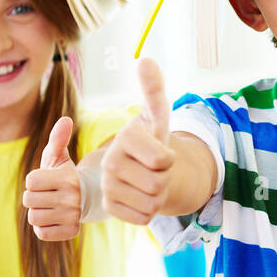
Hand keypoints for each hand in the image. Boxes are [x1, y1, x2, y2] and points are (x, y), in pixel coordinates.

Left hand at [23, 116, 79, 240]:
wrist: (89, 198)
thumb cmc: (67, 175)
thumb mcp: (60, 156)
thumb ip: (58, 138)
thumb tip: (65, 119)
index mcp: (69, 178)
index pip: (30, 182)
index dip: (34, 180)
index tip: (46, 180)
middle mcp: (73, 198)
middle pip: (29, 201)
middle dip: (34, 196)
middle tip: (47, 194)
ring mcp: (72, 217)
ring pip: (34, 218)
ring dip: (38, 212)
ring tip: (50, 206)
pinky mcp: (71, 232)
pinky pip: (42, 233)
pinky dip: (44, 227)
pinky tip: (54, 218)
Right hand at [101, 58, 174, 224]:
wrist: (142, 167)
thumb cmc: (152, 139)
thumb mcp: (158, 114)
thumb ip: (154, 89)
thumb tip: (145, 59)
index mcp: (125, 140)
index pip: (164, 161)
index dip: (170, 160)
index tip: (161, 152)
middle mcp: (109, 163)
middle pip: (158, 185)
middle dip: (165, 179)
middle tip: (155, 169)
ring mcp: (106, 187)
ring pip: (152, 203)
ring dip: (158, 196)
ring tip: (149, 181)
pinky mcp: (109, 207)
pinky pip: (143, 217)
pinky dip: (149, 211)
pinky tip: (141, 197)